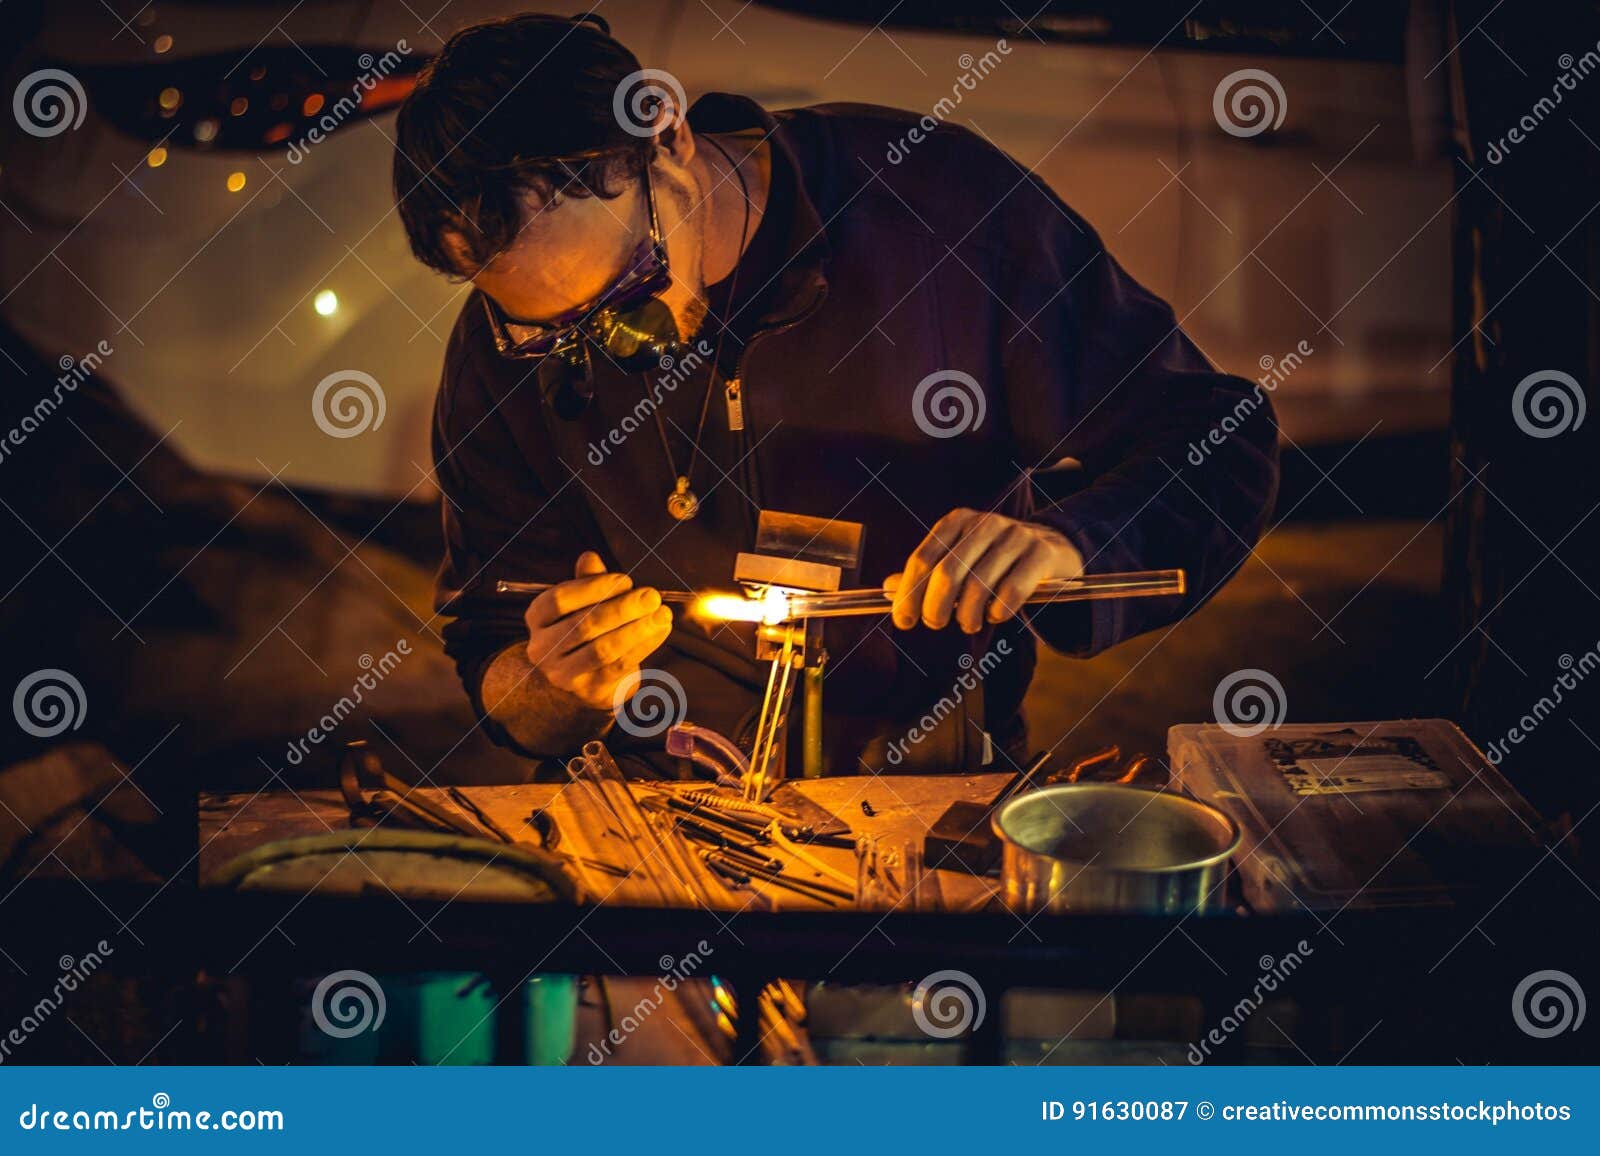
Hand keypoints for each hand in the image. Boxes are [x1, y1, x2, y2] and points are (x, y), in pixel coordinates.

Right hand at [524, 552, 673, 710]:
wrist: (585, 676)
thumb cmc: (586, 627)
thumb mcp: (583, 602)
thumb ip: (588, 581)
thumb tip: (590, 557)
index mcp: (537, 618)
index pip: (559, 601)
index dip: (593, 588)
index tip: (625, 580)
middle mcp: (543, 648)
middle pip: (584, 626)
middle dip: (622, 609)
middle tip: (652, 596)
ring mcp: (564, 674)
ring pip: (603, 650)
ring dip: (637, 630)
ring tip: (662, 614)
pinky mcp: (590, 691)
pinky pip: (621, 666)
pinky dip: (644, 646)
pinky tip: (661, 630)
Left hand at [887, 509, 1083, 632]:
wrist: (1052, 546)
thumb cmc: (996, 557)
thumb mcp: (960, 556)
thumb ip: (927, 572)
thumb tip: (887, 587)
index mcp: (957, 521)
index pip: (923, 559)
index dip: (908, 594)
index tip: (903, 621)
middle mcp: (984, 523)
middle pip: (947, 573)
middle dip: (936, 607)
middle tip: (936, 623)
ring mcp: (1015, 536)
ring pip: (979, 584)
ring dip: (969, 615)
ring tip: (969, 623)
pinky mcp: (1040, 553)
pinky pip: (1012, 590)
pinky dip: (999, 611)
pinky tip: (996, 615)